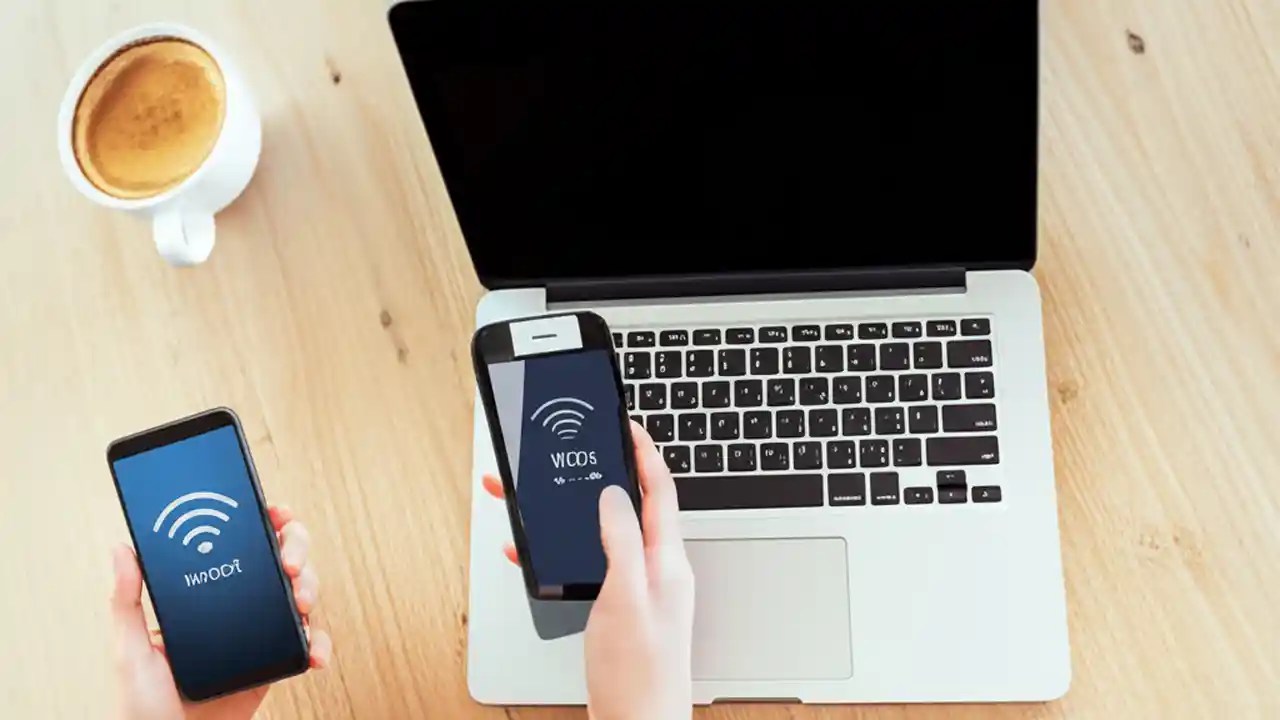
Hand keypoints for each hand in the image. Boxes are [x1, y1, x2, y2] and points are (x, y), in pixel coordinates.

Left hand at [111, 505, 332, 719]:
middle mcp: (238, 608)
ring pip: (302, 593)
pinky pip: (308, 643)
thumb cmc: (143, 707)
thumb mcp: (129, 650)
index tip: (274, 514)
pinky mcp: (276, 663)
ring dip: (312, 589)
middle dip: (297, 550)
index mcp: (206, 595)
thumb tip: (122, 550)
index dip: (264, 523)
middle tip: (290, 564)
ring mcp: (260, 633)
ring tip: (303, 603)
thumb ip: (126, 601)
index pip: (240, 544)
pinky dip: (320, 643)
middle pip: (281, 559)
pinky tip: (313, 650)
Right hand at [482, 422, 694, 719]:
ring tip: (530, 499)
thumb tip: (614, 494)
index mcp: (665, 561)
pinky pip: (588, 565)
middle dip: (593, 475)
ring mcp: (636, 589)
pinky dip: (560, 553)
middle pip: (624, 506)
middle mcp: (654, 570)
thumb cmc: (640, 677)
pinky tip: (532, 553)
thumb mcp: (627, 599)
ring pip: (599, 534)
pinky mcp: (617, 609)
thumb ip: (621, 542)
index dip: (644, 452)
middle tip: (566, 453)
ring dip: (567, 514)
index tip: (626, 424)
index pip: (659, 490)